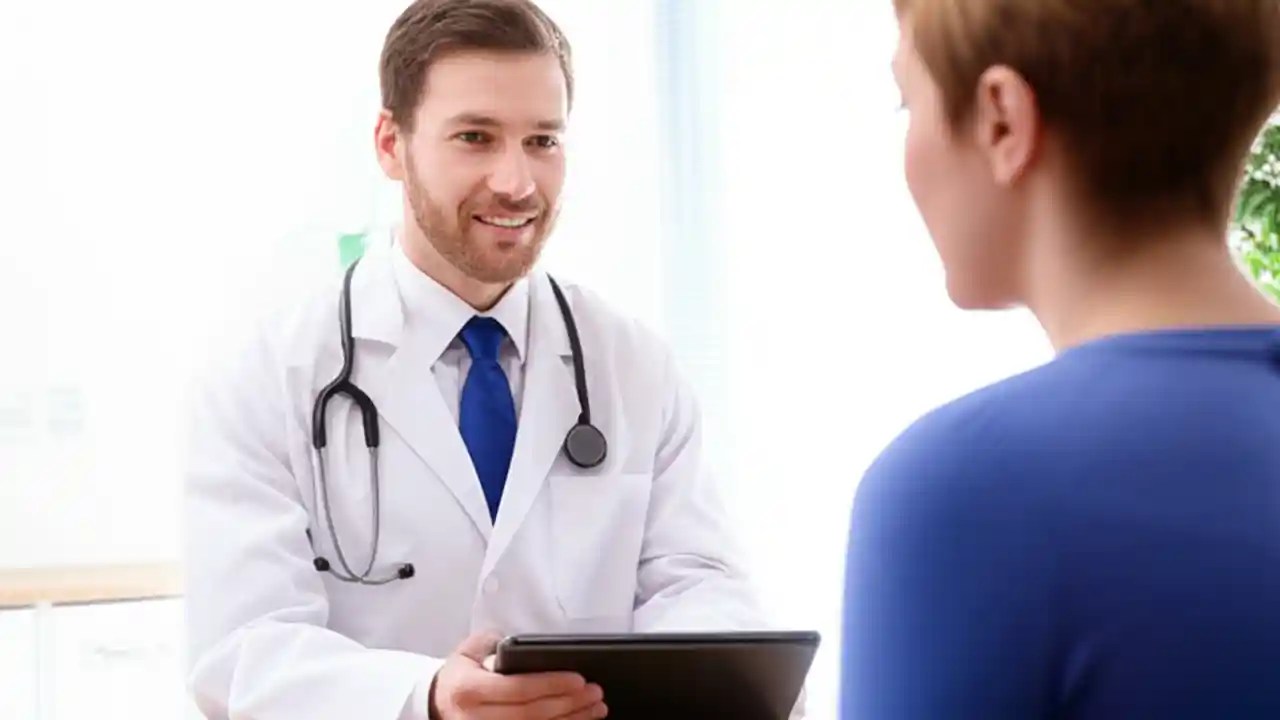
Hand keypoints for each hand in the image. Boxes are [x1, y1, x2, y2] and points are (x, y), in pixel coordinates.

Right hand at [430, 633, 607, 719]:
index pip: (518, 689)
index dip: (551, 685)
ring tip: (595, 708)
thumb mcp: (469, 652)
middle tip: (595, 692)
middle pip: (531, 715)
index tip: (579, 679)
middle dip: (569, 704)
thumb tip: (526, 646)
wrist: (436, 704)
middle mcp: (475, 718)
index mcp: (469, 689)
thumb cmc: (459, 675)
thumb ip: (494, 644)